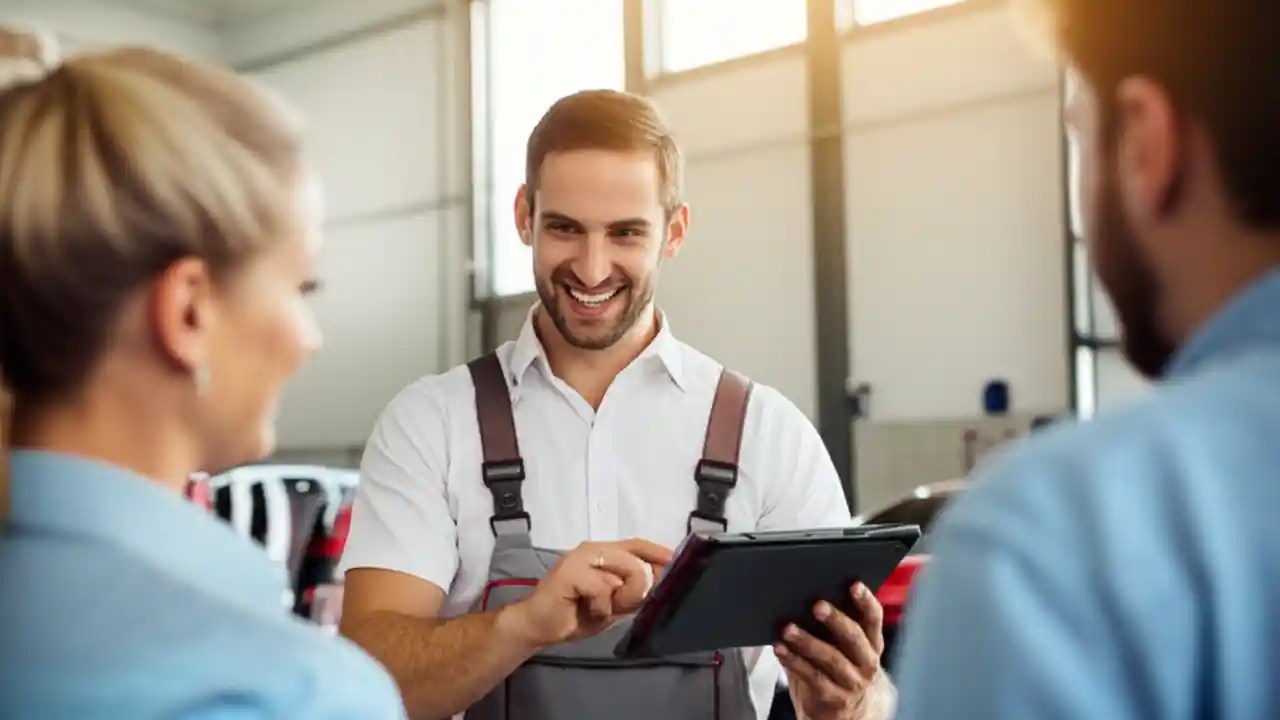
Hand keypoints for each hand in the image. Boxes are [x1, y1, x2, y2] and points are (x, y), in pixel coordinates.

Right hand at [501, 539, 671, 647]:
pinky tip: (587, 611)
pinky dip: (600, 607)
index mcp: (603, 553)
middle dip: (637, 589)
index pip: (637, 544)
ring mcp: (581, 558)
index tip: (675, 561)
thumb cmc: (575, 614)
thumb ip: (634, 591)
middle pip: (636, 559)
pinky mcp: (571, 572)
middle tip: (617, 607)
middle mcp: (593, 549)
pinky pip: (603, 589)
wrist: (538, 625)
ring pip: (625, 572)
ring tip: (598, 608)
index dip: (658, 552)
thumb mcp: (614, 604)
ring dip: (617, 599)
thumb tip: (660, 582)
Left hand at [777, 583, 886, 719]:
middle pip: (853, 637)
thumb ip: (830, 623)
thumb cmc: (838, 666)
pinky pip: (813, 677)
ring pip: (831, 658)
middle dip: (835, 620)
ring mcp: (852, 681)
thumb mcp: (841, 644)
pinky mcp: (834, 697)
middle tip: (817, 605)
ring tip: (787, 628)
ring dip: (807, 641)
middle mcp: (867, 661)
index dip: (865, 600)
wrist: (844, 712)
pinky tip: (780, 649)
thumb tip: (803, 592)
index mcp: (872, 641)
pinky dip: (794, 661)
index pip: (873, 618)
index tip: (854, 584)